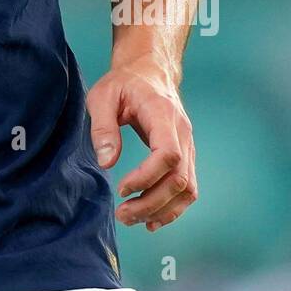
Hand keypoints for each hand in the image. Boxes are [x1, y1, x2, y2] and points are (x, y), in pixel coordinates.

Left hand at [86, 61, 196, 230]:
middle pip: (179, 178)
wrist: (149, 71)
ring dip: (162, 210)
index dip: (147, 177)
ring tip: (132, 219)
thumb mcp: (103, 95)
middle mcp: (182, 132)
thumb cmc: (124, 83)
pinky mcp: (185, 155)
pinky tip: (151, 219)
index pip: (168, 154)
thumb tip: (107, 163)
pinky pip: (187, 187)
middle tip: (122, 214)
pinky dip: (173, 208)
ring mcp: (188, 145)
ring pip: (187, 188)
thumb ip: (103, 127)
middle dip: (152, 202)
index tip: (121, 188)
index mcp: (163, 114)